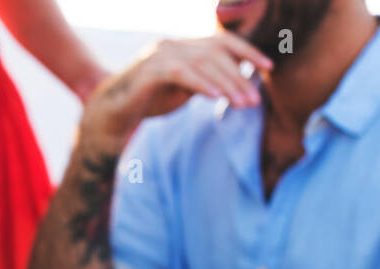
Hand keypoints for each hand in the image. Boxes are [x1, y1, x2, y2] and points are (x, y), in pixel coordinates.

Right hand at [85, 34, 272, 141]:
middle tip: (253, 101)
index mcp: (182, 45)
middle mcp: (171, 44)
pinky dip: (201, 84)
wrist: (111, 115)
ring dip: (225, 84)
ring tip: (240, 104)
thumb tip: (235, 81)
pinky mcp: (149, 71)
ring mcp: (159, 54)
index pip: (220, 42)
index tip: (268, 67)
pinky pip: (182, 74)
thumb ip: (205, 80)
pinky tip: (215, 98)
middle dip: (239, 77)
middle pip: (215, 53)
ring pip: (202, 62)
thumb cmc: (148, 102)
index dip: (247, 51)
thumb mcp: (183, 89)